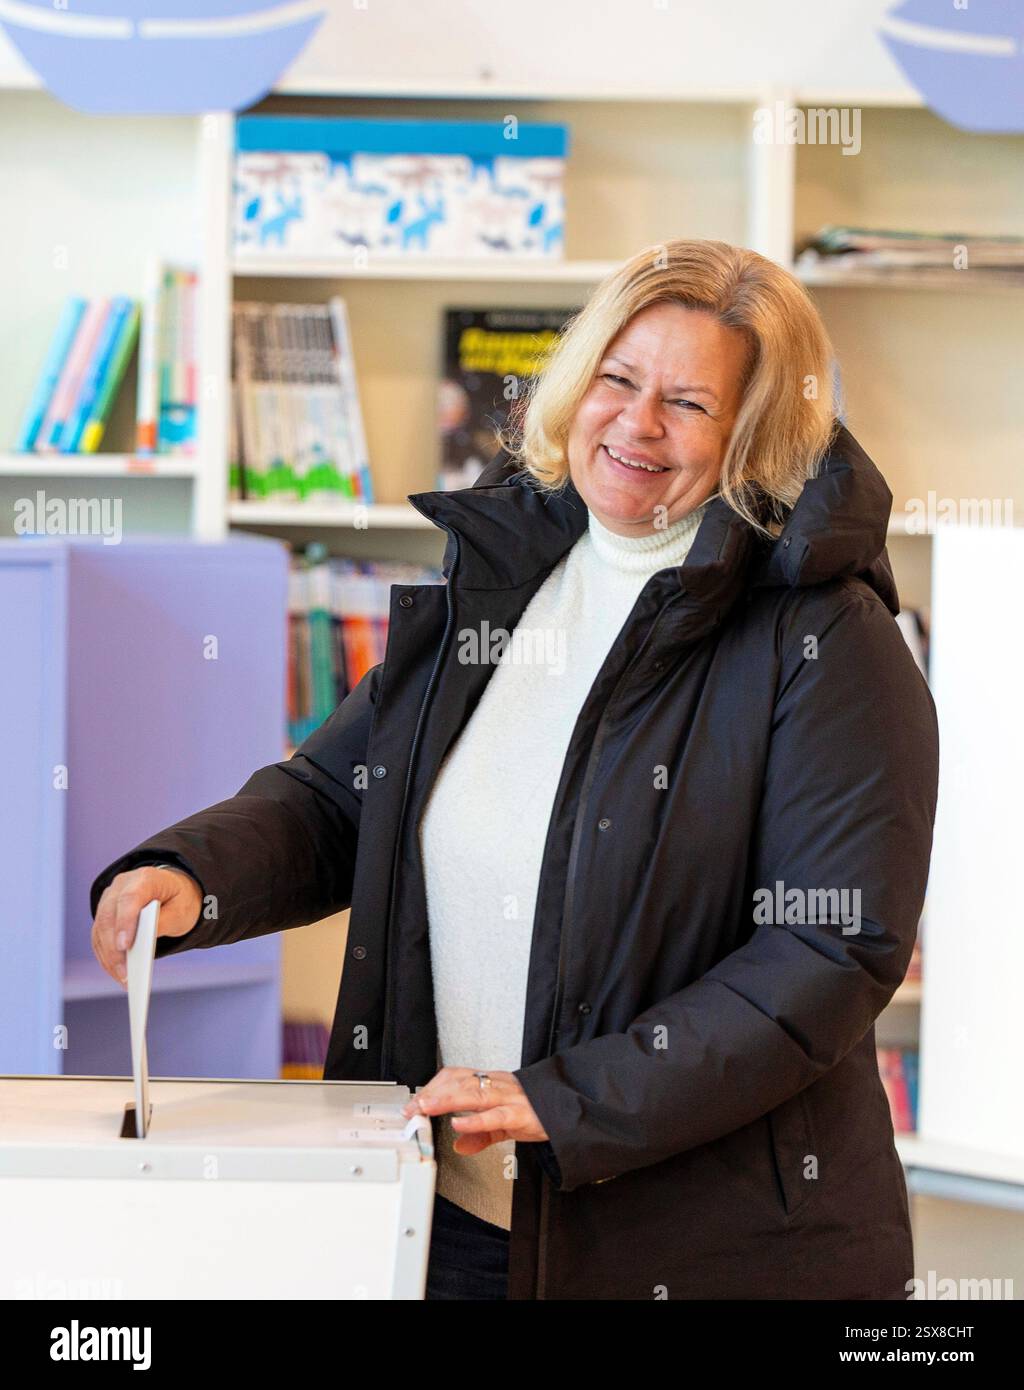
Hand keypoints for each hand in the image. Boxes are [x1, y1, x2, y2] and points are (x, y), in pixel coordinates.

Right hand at [91, 865, 202, 987]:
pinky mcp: (104, 914)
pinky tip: (117, 973)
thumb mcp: (182, 911)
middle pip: (109, 917)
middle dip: (114, 948)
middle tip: (125, 975)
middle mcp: (121, 885)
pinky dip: (106, 956)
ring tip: (123, 980)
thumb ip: (163, 922)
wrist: (173, 890)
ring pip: (100, 929)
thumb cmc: (179, 900)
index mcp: (145, 878)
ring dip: (109, 957)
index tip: (124, 946)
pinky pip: (99, 937)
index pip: (129, 899)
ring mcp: (109, 898)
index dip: (124, 923)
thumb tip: (142, 942)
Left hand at [401, 1067, 548, 1154]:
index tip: (415, 1102)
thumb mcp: (505, 1124)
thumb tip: (459, 1145)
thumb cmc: (538, 1111)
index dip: (433, 1087)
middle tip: (413, 1107)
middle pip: (459, 1082)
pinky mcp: (521, 1115)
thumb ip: (481, 1134)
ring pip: (473, 1093)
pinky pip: (495, 1115)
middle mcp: (498, 1086)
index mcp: (492, 1083)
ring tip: (426, 1108)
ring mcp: (510, 1098)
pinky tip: (459, 1124)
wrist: (569, 1112)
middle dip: (433, 1093)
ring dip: (446, 1100)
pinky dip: (475, 1120)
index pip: (456, 1076)